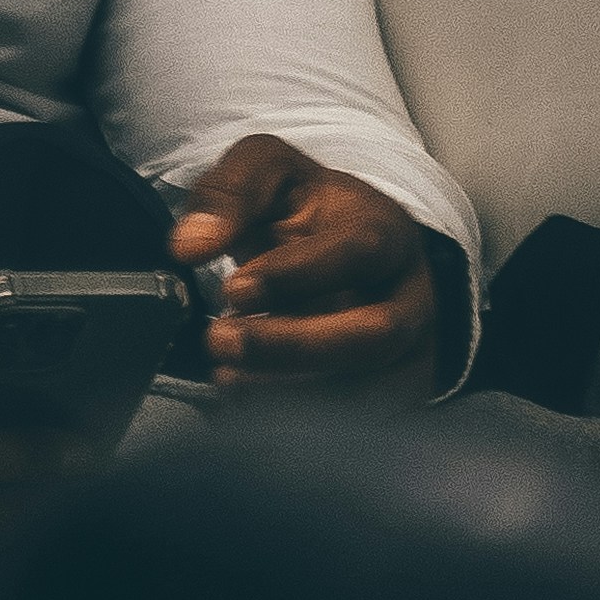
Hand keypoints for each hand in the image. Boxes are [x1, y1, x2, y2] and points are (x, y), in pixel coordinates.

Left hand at [168, 132, 440, 400]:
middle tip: (219, 340)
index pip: (357, 253)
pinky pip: (356, 426)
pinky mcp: (395, 399)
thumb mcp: (271, 172)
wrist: (356, 256)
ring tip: (226, 376)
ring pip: (367, 390)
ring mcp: (410, 355)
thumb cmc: (312, 216)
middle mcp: (410, 297)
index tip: (233, 290)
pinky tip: (246, 405)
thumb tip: (189, 245)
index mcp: (386, 232)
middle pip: (373, 334)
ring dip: (288, 392)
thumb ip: (229, 192)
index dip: (296, 276)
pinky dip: (297, 425)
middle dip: (292, 346)